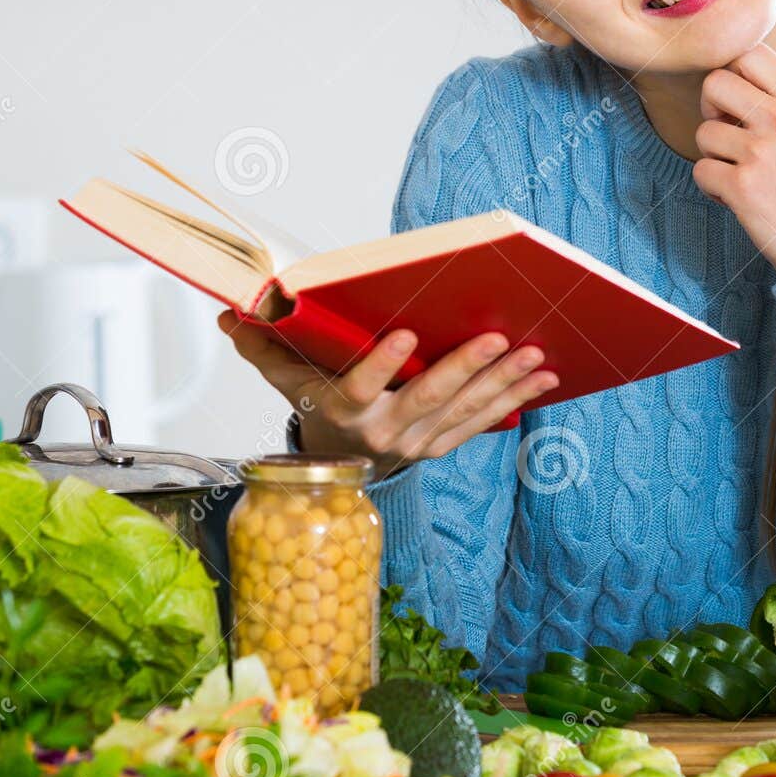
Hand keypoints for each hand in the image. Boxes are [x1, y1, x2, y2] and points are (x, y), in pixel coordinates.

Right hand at [217, 311, 557, 479]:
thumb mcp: (287, 378)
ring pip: (464, 411)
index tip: (404, 334)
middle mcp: (383, 432)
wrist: (335, 462)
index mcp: (343, 411)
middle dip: (466, 368)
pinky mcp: (441, 445)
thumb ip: (263, 346)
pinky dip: (516, 399)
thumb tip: (230, 314)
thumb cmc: (317, 403)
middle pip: (427, 398)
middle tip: (499, 338)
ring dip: (504, 382)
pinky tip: (544, 377)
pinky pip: (482, 421)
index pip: (360, 388)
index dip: (381, 364)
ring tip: (537, 354)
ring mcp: (416, 442)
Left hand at [690, 42, 775, 289]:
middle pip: (714, 82)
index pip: (749, 54)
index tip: (740, 104)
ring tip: (741, 175)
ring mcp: (763, 153)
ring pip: (703, 132)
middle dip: (711, 109)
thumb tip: (728, 81)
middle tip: (728, 136)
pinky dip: (712, 188)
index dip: (733, 76)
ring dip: (714, 156)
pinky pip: (700, 171)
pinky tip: (737, 199)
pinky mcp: (743, 188)